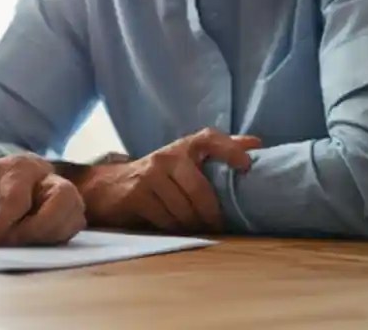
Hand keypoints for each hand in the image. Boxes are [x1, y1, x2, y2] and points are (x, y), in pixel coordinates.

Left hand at [0, 155, 85, 246]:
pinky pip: (74, 227)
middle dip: (39, 226)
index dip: (3, 223)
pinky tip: (33, 245)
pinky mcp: (70, 213)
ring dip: (50, 236)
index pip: (17, 197)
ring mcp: (64, 194)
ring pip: (75, 214)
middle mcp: (48, 177)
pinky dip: (57, 240)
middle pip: (63, 197)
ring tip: (21, 246)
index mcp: (19, 168)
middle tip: (12, 243)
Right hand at [77, 128, 260, 232]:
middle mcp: (167, 156)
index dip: (230, 150)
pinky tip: (176, 227)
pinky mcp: (136, 195)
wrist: (110, 186)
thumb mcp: (187, 158)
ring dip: (192, 224)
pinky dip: (174, 227)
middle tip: (219, 225)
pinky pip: (166, 219)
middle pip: (199, 190)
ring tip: (196, 227)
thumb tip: (257, 143)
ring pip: (183, 209)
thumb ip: (220, 150)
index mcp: (185, 145)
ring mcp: (150, 175)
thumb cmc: (159, 174)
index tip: (247, 166)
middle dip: (211, 213)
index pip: (210, 139)